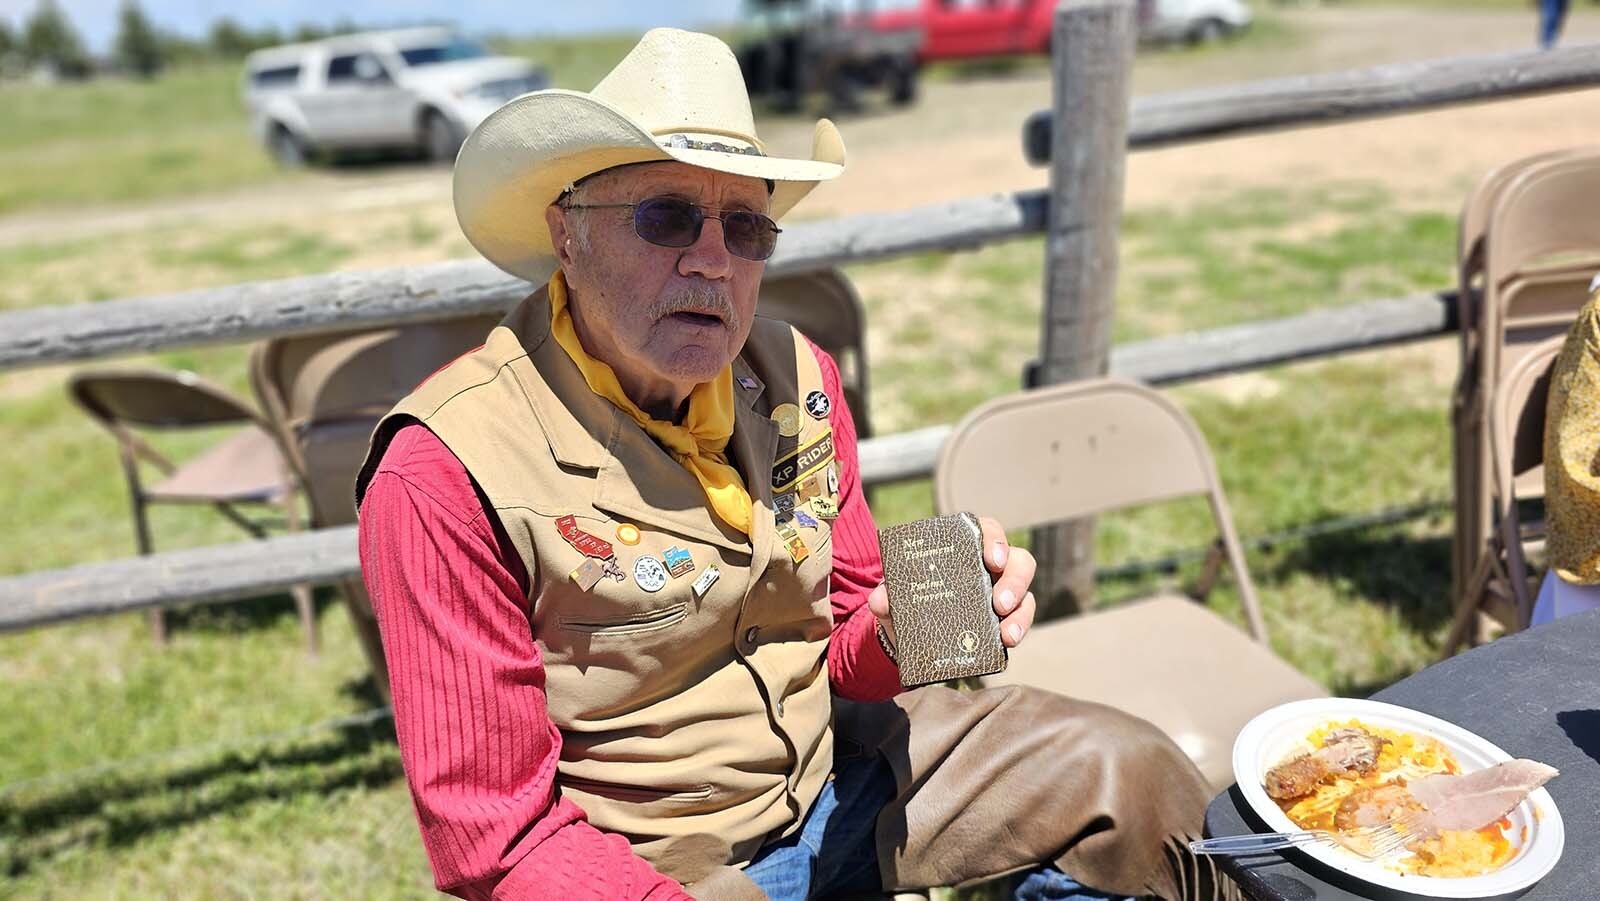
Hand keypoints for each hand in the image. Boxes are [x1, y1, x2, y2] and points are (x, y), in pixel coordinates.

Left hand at [867, 515, 1037, 651]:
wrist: (909, 632)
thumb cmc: (908, 598)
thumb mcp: (894, 595)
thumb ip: (887, 594)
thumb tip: (882, 600)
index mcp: (965, 547)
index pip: (987, 531)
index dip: (994, 540)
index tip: (991, 559)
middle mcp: (990, 566)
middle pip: (1018, 561)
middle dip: (1014, 581)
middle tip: (1000, 603)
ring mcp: (1002, 592)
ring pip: (1025, 594)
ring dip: (1020, 612)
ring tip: (1006, 634)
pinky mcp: (1005, 618)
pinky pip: (1021, 620)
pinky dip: (1017, 630)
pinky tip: (1006, 643)